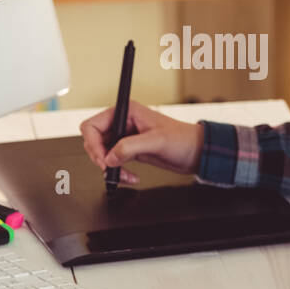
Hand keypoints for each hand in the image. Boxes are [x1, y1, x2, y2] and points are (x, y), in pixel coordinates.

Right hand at [80, 99, 204, 183]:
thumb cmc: (182, 138)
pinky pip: (113, 162)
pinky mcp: (130, 151)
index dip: (93, 143)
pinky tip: (130, 176)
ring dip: (110, 167)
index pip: (93, 125)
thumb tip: (109, 158)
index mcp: (126, 112)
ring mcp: (125, 138)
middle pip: (94, 140)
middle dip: (100, 157)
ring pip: (102, 153)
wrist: (195, 152)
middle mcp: (123, 123)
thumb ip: (129, 147)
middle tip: (110, 168)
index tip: (103, 158)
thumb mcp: (156, 141)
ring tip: (124, 175)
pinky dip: (118, 172)